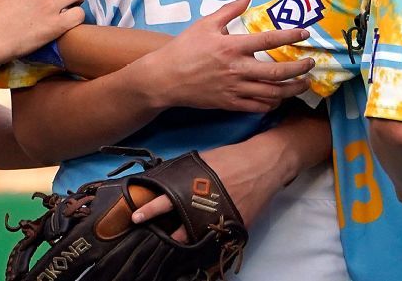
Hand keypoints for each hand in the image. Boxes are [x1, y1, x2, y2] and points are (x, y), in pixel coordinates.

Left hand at [130, 139, 294, 239]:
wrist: (265, 164)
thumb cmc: (231, 158)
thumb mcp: (202, 161)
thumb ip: (183, 173)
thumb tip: (162, 180)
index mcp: (196, 186)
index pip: (167, 200)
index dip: (150, 210)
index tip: (136, 216)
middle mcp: (207, 205)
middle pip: (180, 227)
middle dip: (164, 234)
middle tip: (149, 237)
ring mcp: (222, 219)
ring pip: (196, 238)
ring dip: (183, 241)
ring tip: (171, 243)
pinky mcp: (235, 226)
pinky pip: (216, 239)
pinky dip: (205, 241)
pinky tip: (196, 244)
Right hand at [133, 0, 314, 112]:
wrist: (165, 78)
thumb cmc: (184, 48)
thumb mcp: (205, 24)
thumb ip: (229, 10)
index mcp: (231, 47)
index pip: (268, 40)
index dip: (290, 36)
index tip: (305, 34)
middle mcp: (236, 69)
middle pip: (276, 72)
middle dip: (299, 69)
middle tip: (311, 64)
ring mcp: (234, 89)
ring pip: (271, 93)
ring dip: (292, 89)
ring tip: (304, 84)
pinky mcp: (229, 104)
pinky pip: (257, 107)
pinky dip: (272, 104)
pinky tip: (280, 98)